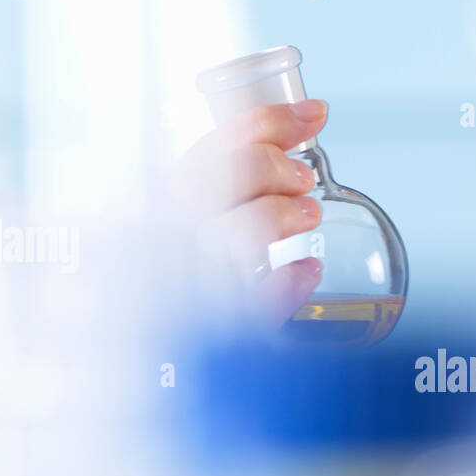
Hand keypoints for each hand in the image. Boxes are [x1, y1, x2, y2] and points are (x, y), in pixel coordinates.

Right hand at [174, 99, 328, 329]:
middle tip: (304, 182)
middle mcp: (170, 237)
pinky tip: (305, 271)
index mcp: (167, 204)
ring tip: (308, 219)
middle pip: (219, 178)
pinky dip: (287, 282)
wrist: (160, 360)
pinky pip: (255, 300)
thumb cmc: (188, 283)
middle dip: (273, 167)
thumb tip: (310, 129)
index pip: (214, 146)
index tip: (316, 114)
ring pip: (234, 233)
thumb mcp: (205, 225)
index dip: (268, 122)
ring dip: (279, 216)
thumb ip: (242, 185)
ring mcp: (189, 282)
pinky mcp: (214, 329)